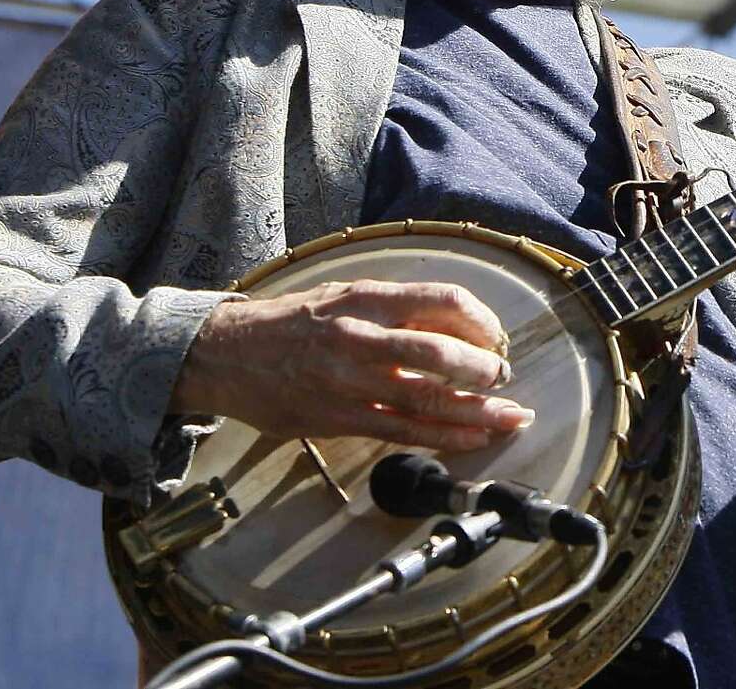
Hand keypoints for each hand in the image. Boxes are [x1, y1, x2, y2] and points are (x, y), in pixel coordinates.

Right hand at [171, 280, 533, 450]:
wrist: (224, 353)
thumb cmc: (291, 322)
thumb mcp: (342, 295)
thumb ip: (394, 308)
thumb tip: (454, 324)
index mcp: (365, 298)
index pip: (441, 300)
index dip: (481, 320)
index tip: (496, 336)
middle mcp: (360, 338)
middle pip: (440, 353)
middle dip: (485, 369)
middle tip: (506, 377)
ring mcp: (348, 382)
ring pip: (427, 399)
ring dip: (477, 411)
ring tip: (511, 417)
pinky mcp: (338, 418)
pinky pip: (402, 431)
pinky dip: (444, 438)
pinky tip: (472, 440)